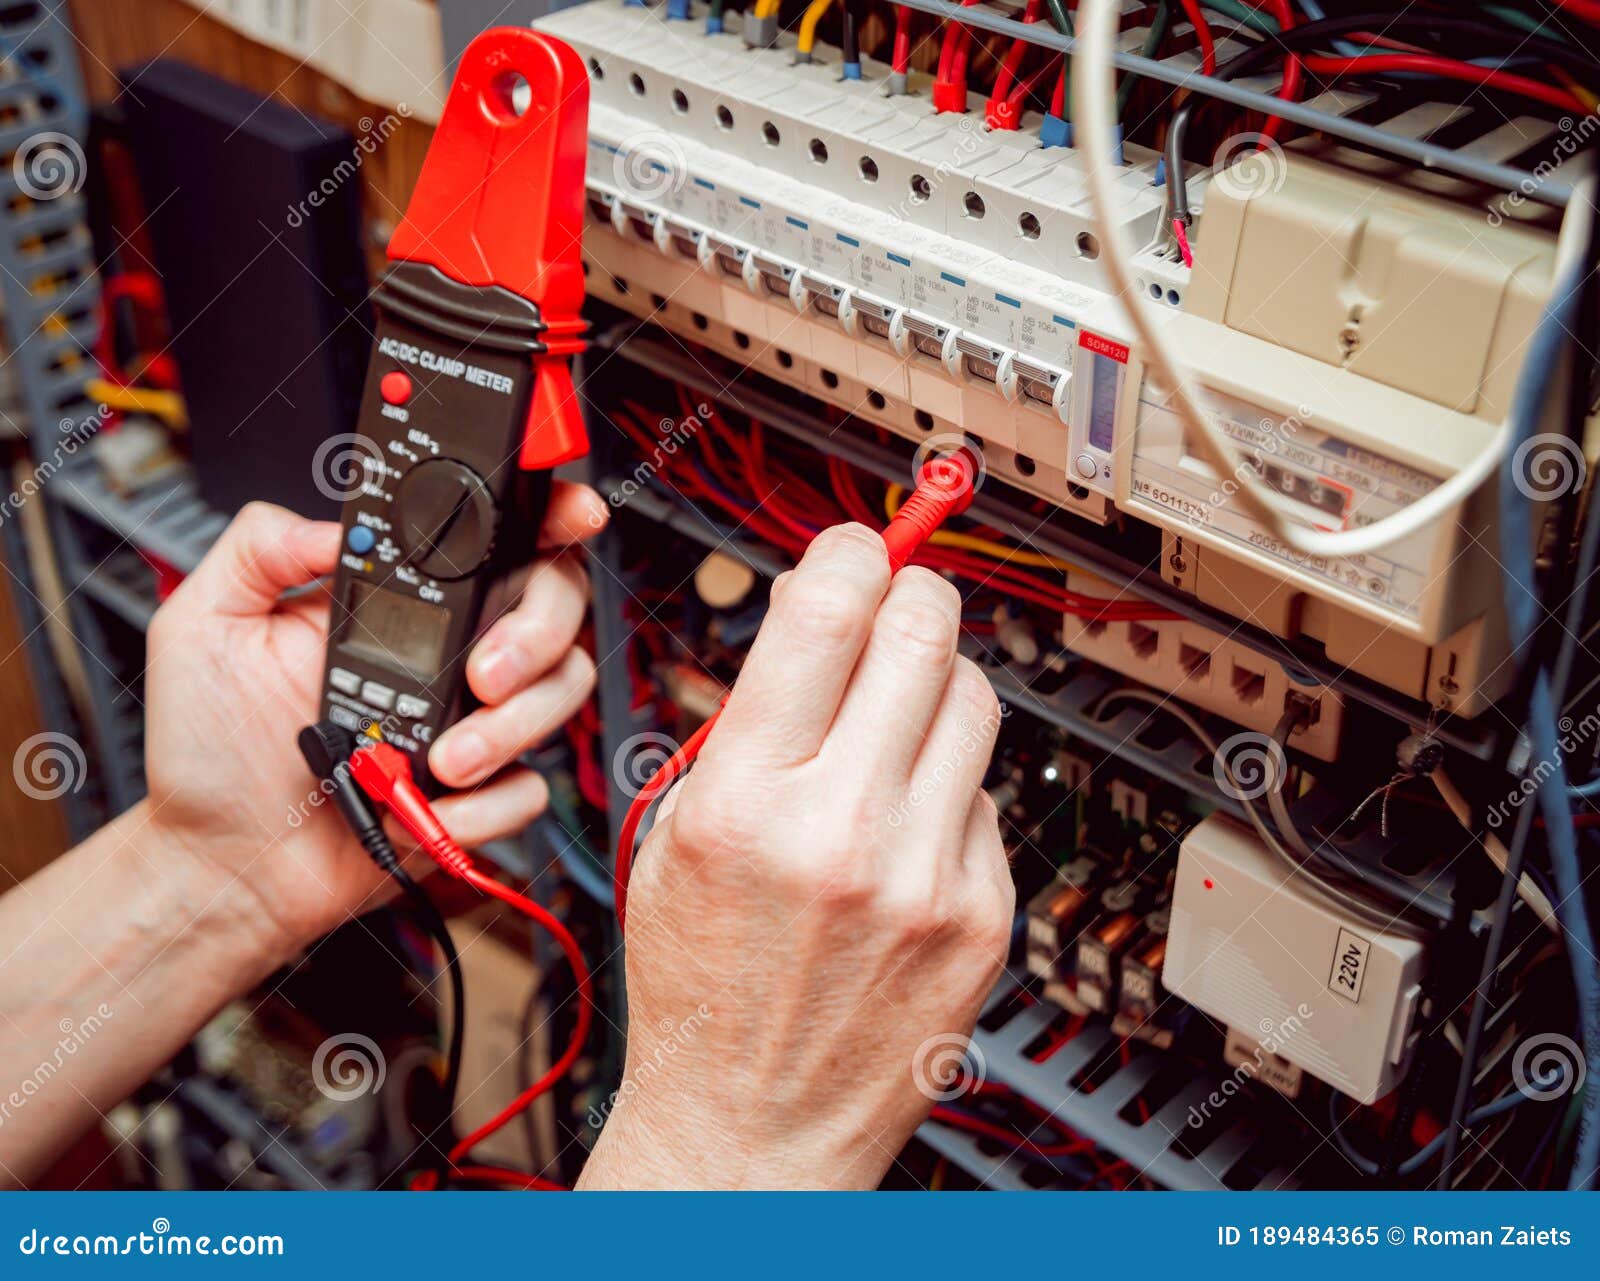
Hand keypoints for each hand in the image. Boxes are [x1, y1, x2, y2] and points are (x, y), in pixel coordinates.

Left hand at [140, 486, 602, 969]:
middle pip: (558, 606)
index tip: (568, 515)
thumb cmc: (211, 750)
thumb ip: (259, 547)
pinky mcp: (482, 792)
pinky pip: (530, 787)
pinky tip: (425, 809)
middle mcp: (449, 652)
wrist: (225, 860)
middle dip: (539, 633)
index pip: (493, 538)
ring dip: (509, 728)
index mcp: (400, 601)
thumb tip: (340, 524)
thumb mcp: (203, 622)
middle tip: (484, 673)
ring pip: (561, 691)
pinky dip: (485, 806)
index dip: (549, 516)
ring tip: (439, 761)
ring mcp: (473, 720)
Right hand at [580, 523, 1012, 1189]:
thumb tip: (813, 620)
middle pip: (924, 631)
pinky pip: (985, 795)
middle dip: (913, 593)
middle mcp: (843, 829)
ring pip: (975, 700)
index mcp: (744, 800)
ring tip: (896, 718)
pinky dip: (950, 786)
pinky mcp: (981, 915)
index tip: (855, 546)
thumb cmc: (700, 986)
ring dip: (938, 682)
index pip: (826, 610)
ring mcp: (925, 875)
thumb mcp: (670, 835)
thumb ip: (741, 721)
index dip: (850, 551)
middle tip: (897, 601)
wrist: (750, 1127)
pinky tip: (907, 825)